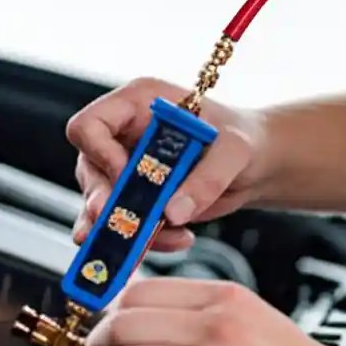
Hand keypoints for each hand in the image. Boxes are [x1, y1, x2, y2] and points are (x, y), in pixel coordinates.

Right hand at [65, 78, 270, 251]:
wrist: (255, 165)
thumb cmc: (244, 139)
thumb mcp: (235, 151)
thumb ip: (207, 178)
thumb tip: (172, 213)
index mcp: (137, 104)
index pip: (89, 125)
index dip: (99, 154)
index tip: (128, 176)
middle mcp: (122, 135)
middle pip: (90, 171)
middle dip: (106, 203)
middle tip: (128, 225)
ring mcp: (126, 169)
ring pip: (102, 206)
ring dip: (127, 229)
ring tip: (166, 239)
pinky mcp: (137, 199)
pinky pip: (124, 226)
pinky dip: (143, 241)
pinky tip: (177, 241)